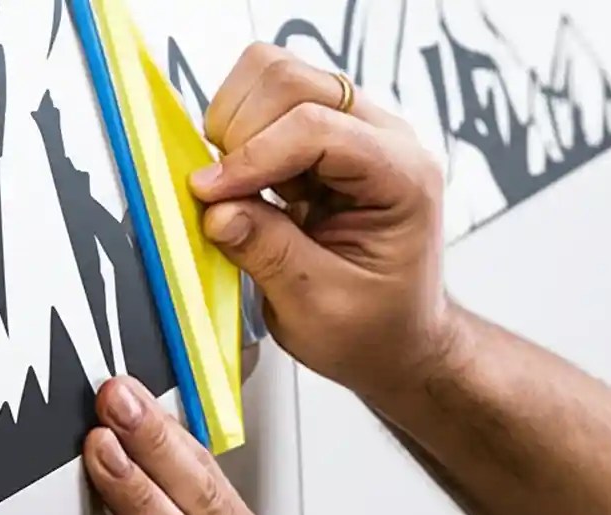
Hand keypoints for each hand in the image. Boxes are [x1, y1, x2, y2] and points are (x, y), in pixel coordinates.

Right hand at [191, 43, 453, 402]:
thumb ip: (269, 254)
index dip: (252, 156)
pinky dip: (239, 136)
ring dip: (238, 126)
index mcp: (402, 177)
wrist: (396, 340)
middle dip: (241, 130)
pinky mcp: (322, 137)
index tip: (208, 194)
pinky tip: (251, 188)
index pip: (317, 127)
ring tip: (241, 189)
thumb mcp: (318, 307)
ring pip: (276, 77)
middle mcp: (383, 138)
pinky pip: (267, 104)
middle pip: (293, 79)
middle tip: (223, 193)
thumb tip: (218, 211)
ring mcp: (353, 131)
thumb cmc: (374, 329)